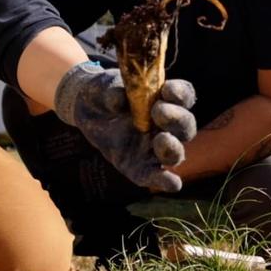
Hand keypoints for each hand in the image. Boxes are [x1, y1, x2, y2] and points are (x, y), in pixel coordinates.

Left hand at [53, 62, 196, 191]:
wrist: (86, 110)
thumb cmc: (102, 93)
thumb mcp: (102, 87)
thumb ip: (111, 93)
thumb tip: (119, 102)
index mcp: (164, 99)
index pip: (183, 96)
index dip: (180, 93)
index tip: (168, 89)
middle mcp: (166, 125)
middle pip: (185, 125)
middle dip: (176, 119)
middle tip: (159, 111)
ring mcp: (154, 147)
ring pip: (175, 152)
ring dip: (173, 147)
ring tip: (161, 139)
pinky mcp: (140, 167)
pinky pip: (156, 176)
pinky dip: (166, 181)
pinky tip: (172, 183)